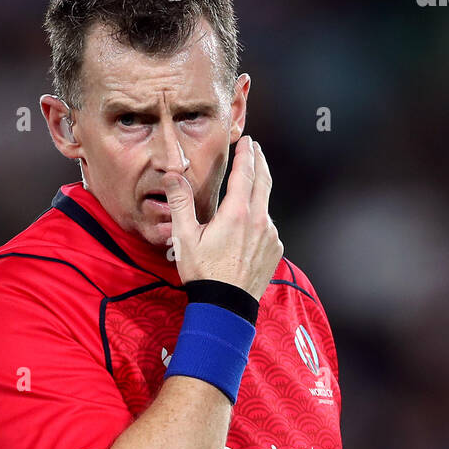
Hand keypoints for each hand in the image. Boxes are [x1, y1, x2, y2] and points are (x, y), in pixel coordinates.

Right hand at [163, 135, 282, 301]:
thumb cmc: (204, 274)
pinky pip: (268, 227)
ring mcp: (270, 236)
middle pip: (263, 181)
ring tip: (248, 189)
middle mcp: (259, 221)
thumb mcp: (185, 238)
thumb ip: (181, 203)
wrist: (226, 306)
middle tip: (255, 149)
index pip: (245, 173)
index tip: (246, 141)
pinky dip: (260, 220)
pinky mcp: (275, 250)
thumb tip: (173, 175)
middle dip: (259, 162)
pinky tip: (248, 227)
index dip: (246, 154)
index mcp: (237, 213)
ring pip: (266, 206)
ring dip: (258, 194)